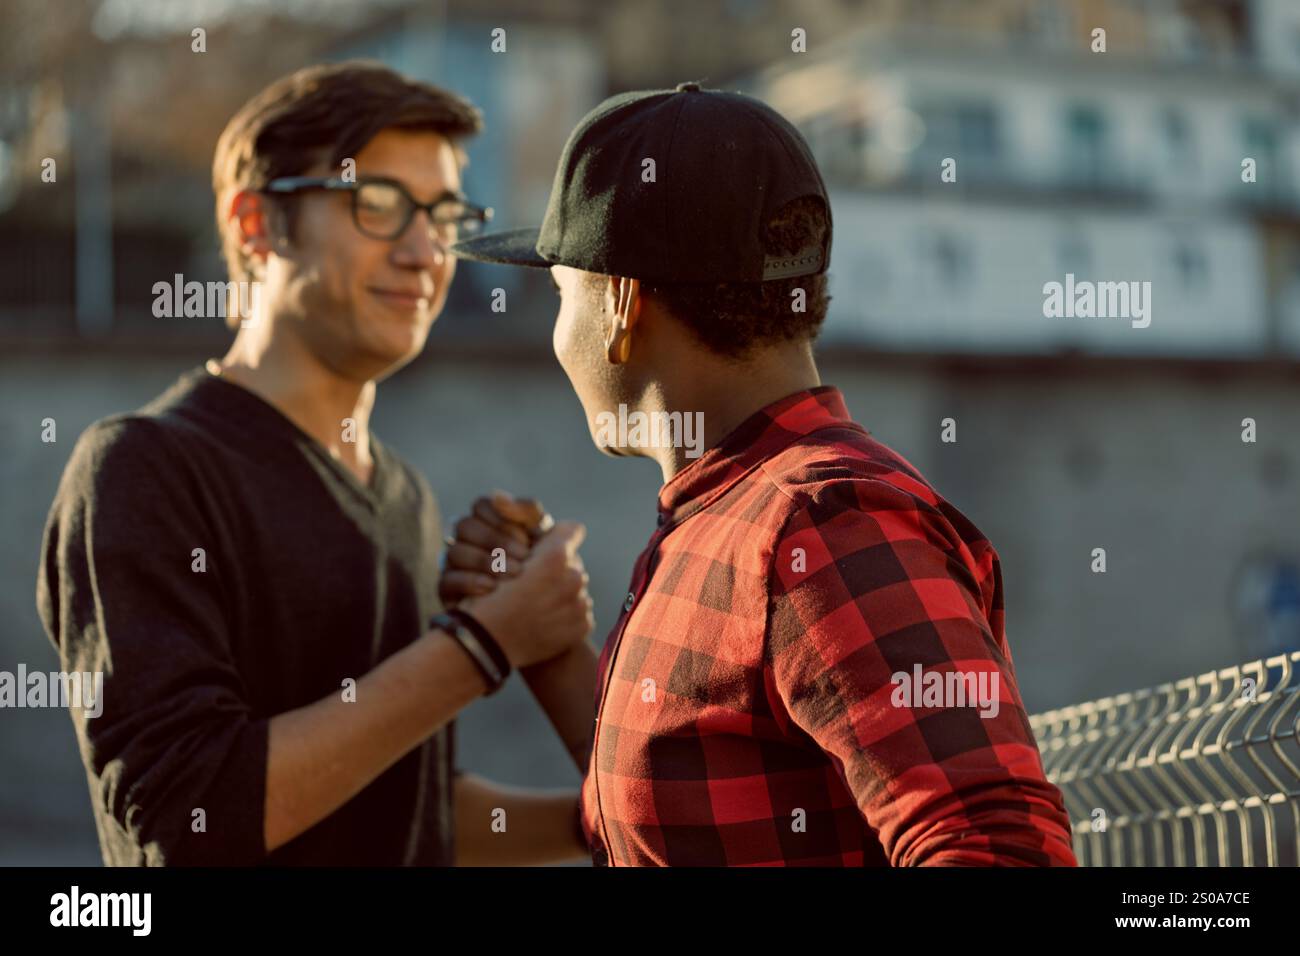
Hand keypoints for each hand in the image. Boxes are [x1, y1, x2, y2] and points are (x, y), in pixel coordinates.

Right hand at [439, 491, 553, 606]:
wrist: (538, 619)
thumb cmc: (545, 576)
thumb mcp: (545, 542)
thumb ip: (528, 514)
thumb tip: (498, 495)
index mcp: (490, 524)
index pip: (482, 506)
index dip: (502, 519)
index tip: (527, 538)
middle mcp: (468, 541)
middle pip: (466, 525)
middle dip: (497, 541)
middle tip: (524, 559)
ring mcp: (454, 566)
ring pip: (455, 551)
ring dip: (487, 562)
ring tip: (514, 575)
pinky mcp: (448, 591)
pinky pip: (447, 579)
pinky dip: (471, 582)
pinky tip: (491, 588)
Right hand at [459, 521, 593, 668]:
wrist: (487, 643)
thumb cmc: (488, 597)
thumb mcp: (502, 557)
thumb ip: (533, 542)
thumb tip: (550, 533)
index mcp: (555, 556)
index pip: (572, 530)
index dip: (557, 536)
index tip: (545, 548)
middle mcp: (574, 576)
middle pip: (573, 563)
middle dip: (558, 570)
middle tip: (534, 585)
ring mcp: (580, 603)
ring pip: (577, 588)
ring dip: (563, 593)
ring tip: (537, 606)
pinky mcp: (582, 625)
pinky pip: (581, 613)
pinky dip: (566, 616)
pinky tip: (545, 622)